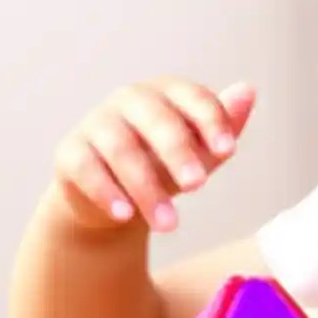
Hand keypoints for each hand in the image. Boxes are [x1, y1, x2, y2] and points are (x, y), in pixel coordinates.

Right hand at [51, 77, 255, 232]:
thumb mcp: (198, 155)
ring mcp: (97, 124)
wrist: (116, 202)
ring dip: (147, 188)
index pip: (191, 96)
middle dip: (178, 152)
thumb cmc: (164, 168)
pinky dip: (105, 191)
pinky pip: (85, 167)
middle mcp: (129, 100)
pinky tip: (124, 215)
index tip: (228, 150)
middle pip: (156, 119)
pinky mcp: (70, 153)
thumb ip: (222, 129)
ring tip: (170, 225)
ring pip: (121, 148)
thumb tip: (248, 92)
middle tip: (199, 186)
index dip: (210, 120)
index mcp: (167, 94)